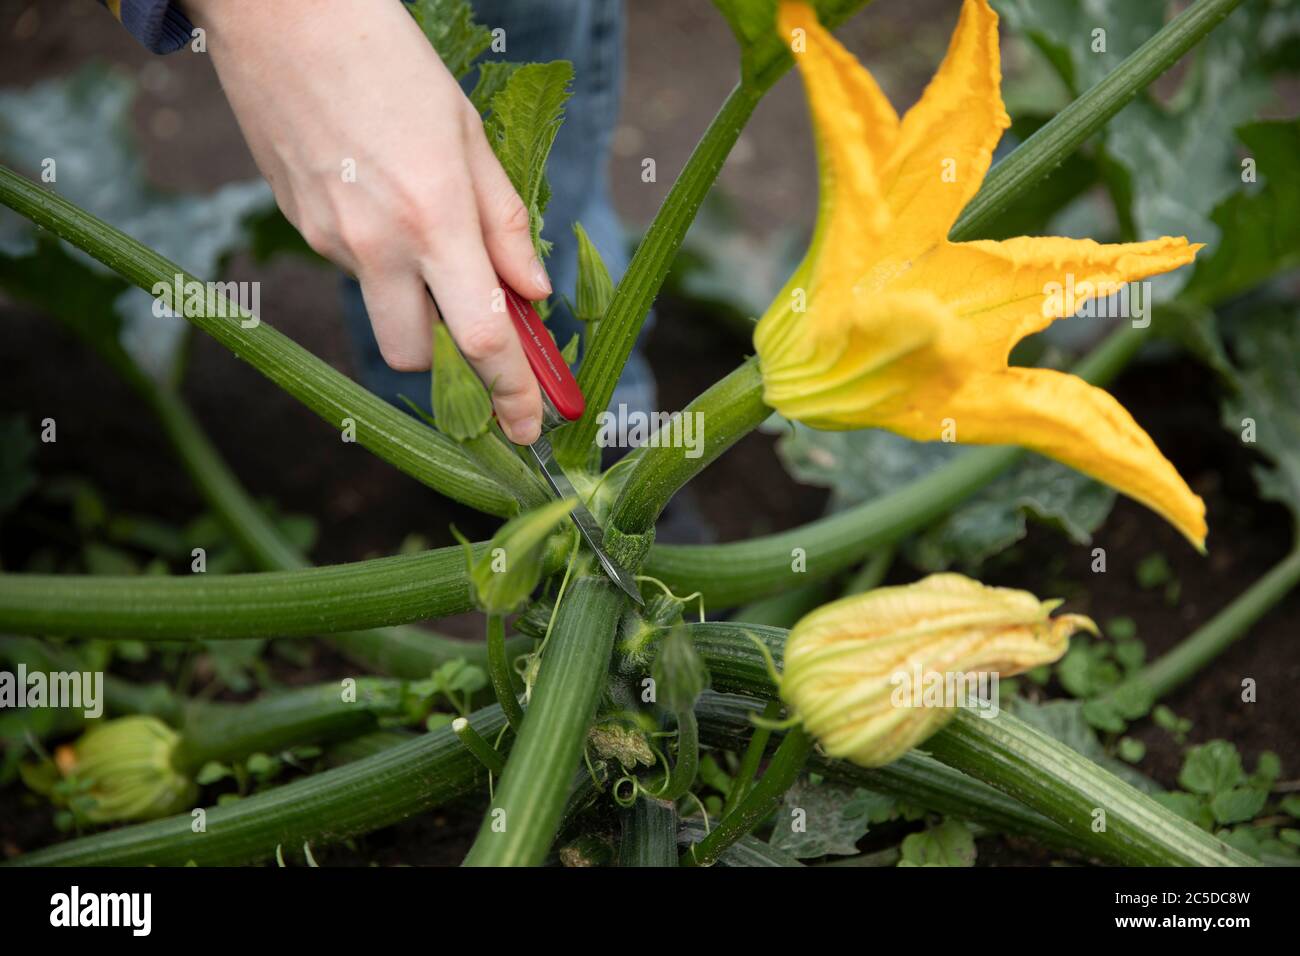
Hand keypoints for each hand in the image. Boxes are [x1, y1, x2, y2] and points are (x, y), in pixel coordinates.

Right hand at [184, 0, 547, 442]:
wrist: (284, 16)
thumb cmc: (392, 62)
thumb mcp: (470, 135)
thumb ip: (504, 222)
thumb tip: (533, 293)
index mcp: (435, 221)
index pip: (481, 338)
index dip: (512, 393)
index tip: (529, 426)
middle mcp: (378, 247)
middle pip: (415, 358)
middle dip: (447, 356)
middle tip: (469, 314)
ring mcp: (330, 242)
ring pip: (381, 311)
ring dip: (410, 299)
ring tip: (416, 222)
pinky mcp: (297, 227)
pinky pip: (351, 269)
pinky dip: (375, 256)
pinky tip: (374, 192)